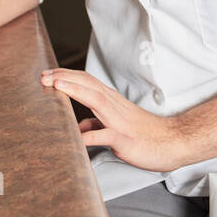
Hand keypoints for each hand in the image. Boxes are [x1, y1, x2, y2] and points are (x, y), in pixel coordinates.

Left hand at [41, 68, 194, 172]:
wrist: (172, 142)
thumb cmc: (145, 134)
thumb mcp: (115, 127)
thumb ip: (96, 125)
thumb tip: (79, 128)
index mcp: (111, 101)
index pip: (86, 82)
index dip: (66, 76)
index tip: (47, 74)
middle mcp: (114, 106)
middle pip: (87, 84)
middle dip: (64, 78)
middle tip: (43, 75)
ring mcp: (120, 121)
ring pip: (95, 100)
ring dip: (74, 91)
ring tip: (56, 86)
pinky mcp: (125, 140)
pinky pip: (106, 136)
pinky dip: (91, 134)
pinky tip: (77, 136)